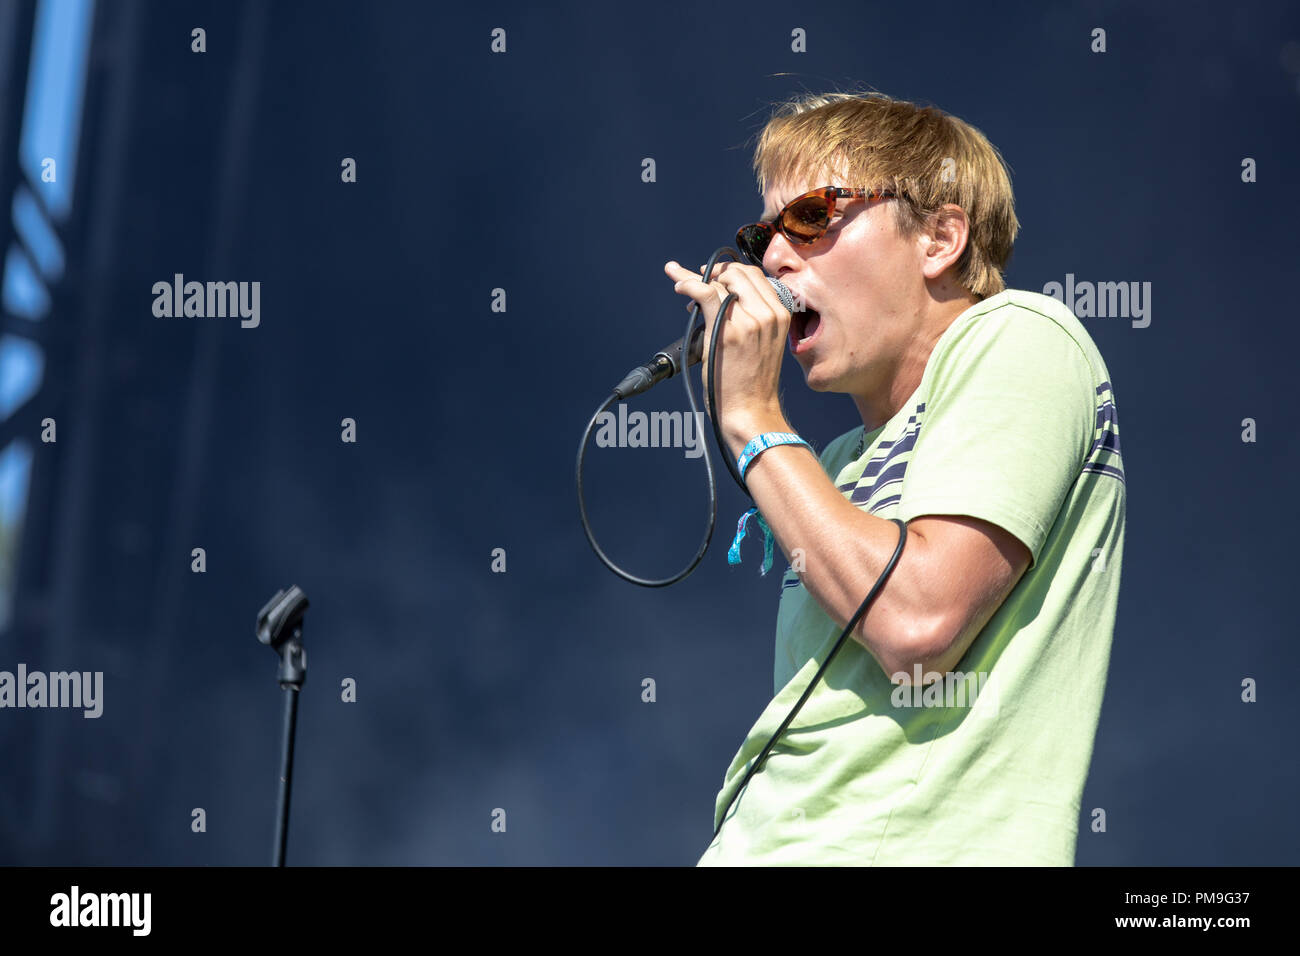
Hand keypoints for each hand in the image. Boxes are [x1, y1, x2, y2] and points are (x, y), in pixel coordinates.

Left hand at [662, 259, 790, 455]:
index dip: (731, 271)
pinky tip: (680, 287)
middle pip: (737, 274)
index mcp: (780, 315)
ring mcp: (748, 321)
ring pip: (720, 283)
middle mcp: (768, 314)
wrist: (750, 411)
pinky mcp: (726, 331)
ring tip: (684, 288)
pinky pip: (705, 293)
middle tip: (697, 281)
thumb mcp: (765, 344)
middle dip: (714, 273)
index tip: (715, 277)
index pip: (755, 276)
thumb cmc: (752, 383)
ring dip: (697, 280)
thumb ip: (753, 318)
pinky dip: (688, 284)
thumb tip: (724, 297)